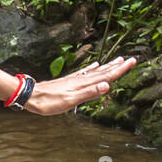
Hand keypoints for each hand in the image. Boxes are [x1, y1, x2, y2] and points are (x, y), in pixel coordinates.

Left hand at [21, 57, 137, 114]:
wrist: (30, 96)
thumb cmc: (49, 102)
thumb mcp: (70, 101)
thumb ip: (89, 93)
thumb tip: (107, 85)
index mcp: (83, 84)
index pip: (106, 76)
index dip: (120, 69)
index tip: (132, 61)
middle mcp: (81, 79)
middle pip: (103, 71)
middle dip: (117, 66)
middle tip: (131, 59)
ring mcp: (74, 80)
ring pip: (96, 71)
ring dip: (108, 66)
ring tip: (118, 60)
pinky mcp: (68, 81)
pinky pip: (84, 73)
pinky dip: (92, 68)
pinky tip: (95, 65)